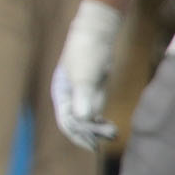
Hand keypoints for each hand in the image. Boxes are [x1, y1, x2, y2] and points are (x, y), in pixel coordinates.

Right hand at [51, 0, 122, 149]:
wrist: (97, 31)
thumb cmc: (88, 51)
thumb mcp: (85, 74)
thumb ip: (84, 96)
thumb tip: (83, 119)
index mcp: (61, 93)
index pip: (67, 120)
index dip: (79, 134)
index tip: (94, 143)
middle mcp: (68, 96)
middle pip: (76, 122)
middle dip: (90, 132)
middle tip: (108, 138)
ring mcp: (80, 93)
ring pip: (86, 117)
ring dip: (97, 127)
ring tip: (113, 132)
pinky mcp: (92, 89)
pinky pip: (94, 109)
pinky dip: (100, 119)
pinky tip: (108, 125)